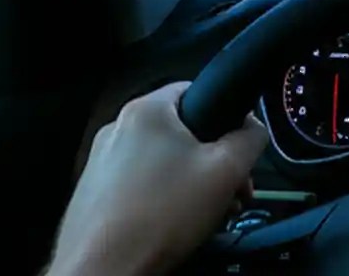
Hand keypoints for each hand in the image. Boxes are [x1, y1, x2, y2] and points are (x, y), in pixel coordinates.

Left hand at [46, 82, 268, 275]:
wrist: (103, 269)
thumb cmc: (163, 214)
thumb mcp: (226, 171)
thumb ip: (250, 139)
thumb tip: (253, 129)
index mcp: (145, 110)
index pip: (195, 90)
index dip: (226, 117)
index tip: (240, 151)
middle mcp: (116, 128)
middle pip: (182, 133)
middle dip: (215, 162)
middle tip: (235, 192)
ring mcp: (100, 163)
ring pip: (164, 163)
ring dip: (194, 184)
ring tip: (211, 214)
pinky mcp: (94, 194)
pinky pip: (142, 185)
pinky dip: (165, 200)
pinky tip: (178, 225)